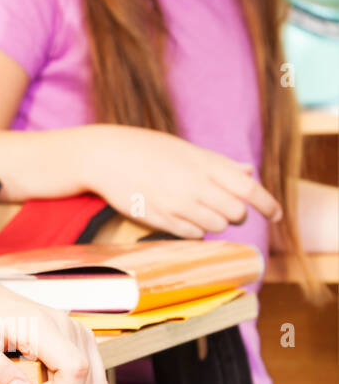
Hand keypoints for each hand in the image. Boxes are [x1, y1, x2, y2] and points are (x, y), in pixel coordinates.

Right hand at [84, 124, 280, 237]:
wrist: (105, 156)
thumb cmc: (147, 149)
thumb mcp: (186, 150)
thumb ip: (220, 164)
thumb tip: (248, 172)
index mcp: (204, 163)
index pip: (249, 189)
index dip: (268, 204)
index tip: (277, 214)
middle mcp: (194, 185)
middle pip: (236, 212)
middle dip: (236, 214)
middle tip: (226, 208)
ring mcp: (176, 203)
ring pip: (216, 226)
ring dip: (215, 222)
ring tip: (199, 209)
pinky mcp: (160, 218)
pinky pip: (193, 234)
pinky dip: (195, 229)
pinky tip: (184, 216)